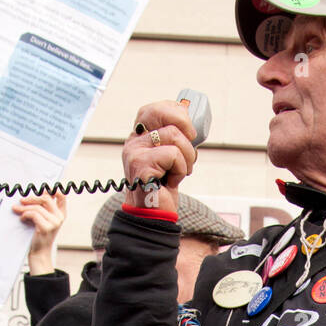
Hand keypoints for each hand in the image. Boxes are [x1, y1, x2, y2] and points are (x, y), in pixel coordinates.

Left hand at [13, 192, 66, 274]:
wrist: (39, 252)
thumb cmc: (38, 235)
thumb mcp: (42, 219)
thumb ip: (42, 207)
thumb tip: (32, 194)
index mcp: (60, 213)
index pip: (61, 196)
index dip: (52, 189)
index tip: (41, 189)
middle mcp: (59, 217)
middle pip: (45, 198)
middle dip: (31, 197)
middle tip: (21, 200)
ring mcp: (54, 223)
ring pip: (37, 207)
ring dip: (24, 207)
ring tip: (17, 210)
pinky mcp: (46, 228)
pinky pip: (33, 214)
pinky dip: (25, 215)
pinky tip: (22, 219)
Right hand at [123, 100, 197, 214]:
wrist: (154, 215)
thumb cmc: (163, 188)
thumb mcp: (171, 158)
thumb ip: (176, 139)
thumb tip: (191, 121)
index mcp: (139, 138)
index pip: (153, 109)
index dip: (175, 112)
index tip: (188, 129)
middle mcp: (134, 141)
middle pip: (161, 113)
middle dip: (184, 124)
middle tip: (192, 140)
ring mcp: (135, 152)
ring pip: (174, 135)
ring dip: (188, 156)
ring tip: (180, 171)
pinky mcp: (141, 164)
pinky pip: (174, 155)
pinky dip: (181, 169)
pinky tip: (172, 181)